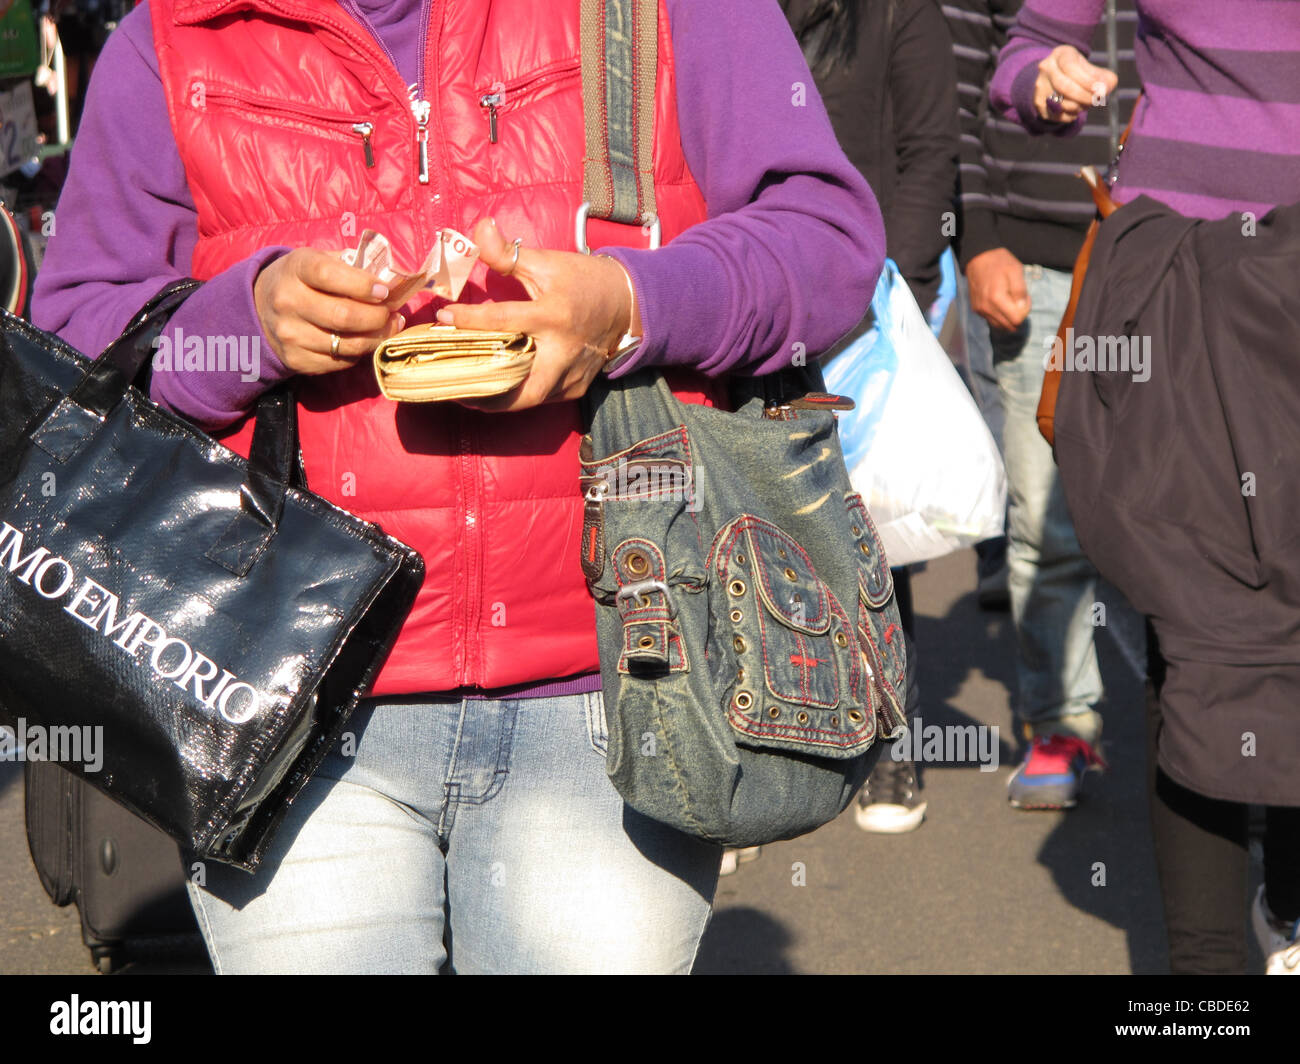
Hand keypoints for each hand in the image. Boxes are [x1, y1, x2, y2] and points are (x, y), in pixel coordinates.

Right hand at [253, 247, 407, 374]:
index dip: (362, 284)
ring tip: (387, 327)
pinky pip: (341, 362)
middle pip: (343, 316)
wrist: (262, 307)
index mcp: (296, 268)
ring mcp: (290, 334)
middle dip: (377, 317)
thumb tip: (390, 281)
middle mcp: (288, 301)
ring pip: (347, 344)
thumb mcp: (320, 260)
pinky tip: (364, 340)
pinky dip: (359, 353)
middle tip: (391, 313)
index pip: (329, 275)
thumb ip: (352, 266)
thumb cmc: (304, 279)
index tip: (383, 291)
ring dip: (376, 338)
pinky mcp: (296, 359)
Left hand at [433, 218, 635, 411]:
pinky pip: (542, 398)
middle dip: (487, 393)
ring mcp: (572, 374)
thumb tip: (479, 229)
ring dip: (498, 399)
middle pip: (524, 389)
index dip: (469, 320)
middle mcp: (563, 350)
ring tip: (466, 393)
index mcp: (553, 315)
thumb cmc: (582, 281)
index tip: (442, 318)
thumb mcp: (547, 262)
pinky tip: (496, 389)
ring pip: (531, 399)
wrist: (627, 305)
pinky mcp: (576, 387)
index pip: (503, 321)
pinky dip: (518, 395)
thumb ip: (507, 253)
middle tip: (453, 387)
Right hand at [966, 248, 1029, 332]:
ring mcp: (980, 310)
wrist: (978, 258)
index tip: (1025, 297)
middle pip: (1009, 326)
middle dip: (1018, 315)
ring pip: (1000, 326)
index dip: (1025, 310)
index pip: (1016, 319)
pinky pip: (992, 320)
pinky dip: (1000, 316)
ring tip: (1010, 301)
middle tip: (1019, 299)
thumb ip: (1020, 290)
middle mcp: (986, 307)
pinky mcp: (976, 309)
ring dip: (1009, 317)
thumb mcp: (1015, 270)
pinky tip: (1001, 302)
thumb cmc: (1000, 262)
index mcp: (997, 298)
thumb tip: (1021, 308)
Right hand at [1034, 44, 1118, 122]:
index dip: (1087, 80)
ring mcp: (1040, 87)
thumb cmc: (1076, 72)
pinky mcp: (1039, 104)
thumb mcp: (1089, 67)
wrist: (1051, 78)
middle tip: (1096, 100)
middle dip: (1084, 96)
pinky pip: (1056, 115)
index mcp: (1060, 55)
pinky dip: (1071, 116)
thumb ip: (1103, 76)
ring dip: (1078, 107)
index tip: (1100, 89)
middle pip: (1064, 86)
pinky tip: (1077, 110)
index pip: (1071, 67)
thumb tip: (1108, 86)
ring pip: (1060, 103)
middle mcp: (1046, 69)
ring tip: (1086, 104)